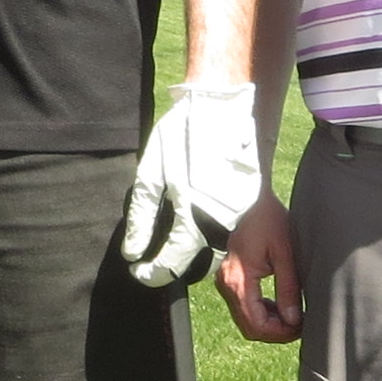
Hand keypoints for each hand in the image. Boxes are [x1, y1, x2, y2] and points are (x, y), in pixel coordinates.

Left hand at [123, 80, 262, 289]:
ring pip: (214, 246)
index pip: (173, 264)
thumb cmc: (182, 136)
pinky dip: (208, 230)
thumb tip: (133, 252)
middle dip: (173, 264)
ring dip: (192, 249)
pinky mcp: (248, 200)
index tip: (139, 272)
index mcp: (195, 217)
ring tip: (171, 239)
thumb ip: (141, 219)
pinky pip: (227, 228)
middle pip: (197, 261)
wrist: (222, 106)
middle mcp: (223, 221)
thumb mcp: (151, 175)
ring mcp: (240, 212)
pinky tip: (194, 215)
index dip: (153, 274)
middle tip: (152, 256)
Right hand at [216, 190, 301, 342]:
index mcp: (239, 280)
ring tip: (294, 314)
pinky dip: (263, 312)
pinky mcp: (230, 280)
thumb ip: (289, 288)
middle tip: (300, 324)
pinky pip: (244, 307)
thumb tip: (294, 319)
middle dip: (276, 332)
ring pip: (246, 320)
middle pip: (250, 327)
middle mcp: (227, 285)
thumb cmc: (268, 220)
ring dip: (270, 323)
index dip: (280, 333)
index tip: (301, 326)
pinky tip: (280, 305)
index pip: (256, 324)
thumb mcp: (285, 253)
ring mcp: (226, 283)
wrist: (249, 200)